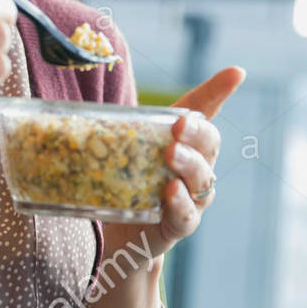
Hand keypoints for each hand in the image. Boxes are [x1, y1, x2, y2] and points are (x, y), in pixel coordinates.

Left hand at [103, 66, 246, 264]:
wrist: (123, 235)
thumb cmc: (128, 183)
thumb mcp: (121, 149)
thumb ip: (110, 126)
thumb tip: (70, 101)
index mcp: (184, 144)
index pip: (205, 113)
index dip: (219, 92)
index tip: (236, 72)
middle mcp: (196, 169)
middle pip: (209, 145)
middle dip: (198, 132)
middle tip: (180, 124)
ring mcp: (191, 198)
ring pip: (201, 179)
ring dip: (188, 164)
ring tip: (171, 153)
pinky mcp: (178, 226)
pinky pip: (186, 215)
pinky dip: (181, 203)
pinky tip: (171, 191)